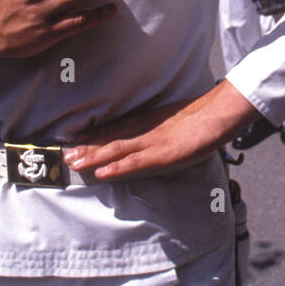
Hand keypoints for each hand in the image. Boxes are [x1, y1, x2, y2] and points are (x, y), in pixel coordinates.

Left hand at [63, 80, 262, 180]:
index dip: (94, 137)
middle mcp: (146, 130)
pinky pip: (137, 162)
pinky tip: (102, 173)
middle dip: (87, 148)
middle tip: (64, 156)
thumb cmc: (203, 117)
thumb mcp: (176, 121)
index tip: (73, 142)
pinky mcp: (164, 154)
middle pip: (111, 139)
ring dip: (94, 157)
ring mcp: (154, 142)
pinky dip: (118, 167)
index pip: (115, 130)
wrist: (221, 112)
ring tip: (73, 163)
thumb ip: (162, 129)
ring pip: (117, 149)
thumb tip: (156, 136)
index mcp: (148, 122)